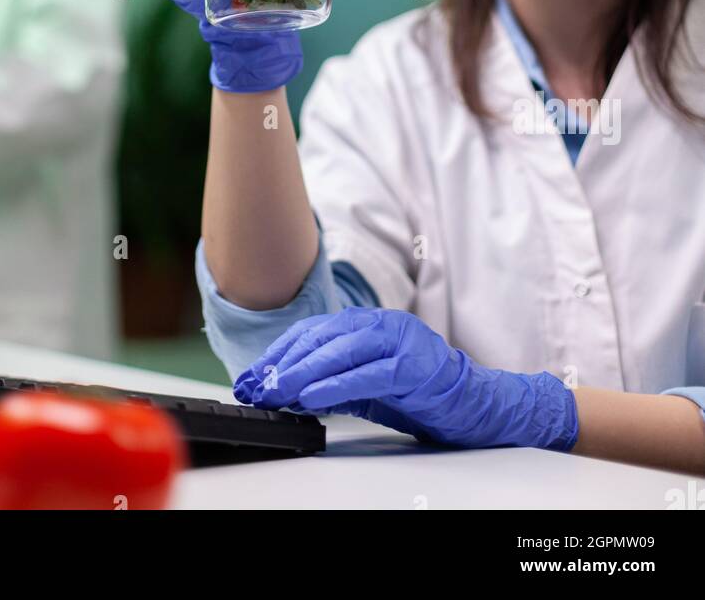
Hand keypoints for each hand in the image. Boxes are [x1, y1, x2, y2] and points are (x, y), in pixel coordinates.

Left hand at [233, 307, 578, 451]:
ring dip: (302, 372)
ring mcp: (399, 340)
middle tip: (256, 385)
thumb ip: (333, 380)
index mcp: (369, 323)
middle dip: (283, 362)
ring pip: (340, 350)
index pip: (313, 331)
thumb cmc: (421, 394)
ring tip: (275, 390)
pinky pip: (367, 373)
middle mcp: (381, 323)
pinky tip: (311, 397)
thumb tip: (286, 390)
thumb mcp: (368, 385)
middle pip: (321, 336)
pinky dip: (335, 384)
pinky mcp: (413, 364)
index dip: (279, 351)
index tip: (252, 375)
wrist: (476, 404)